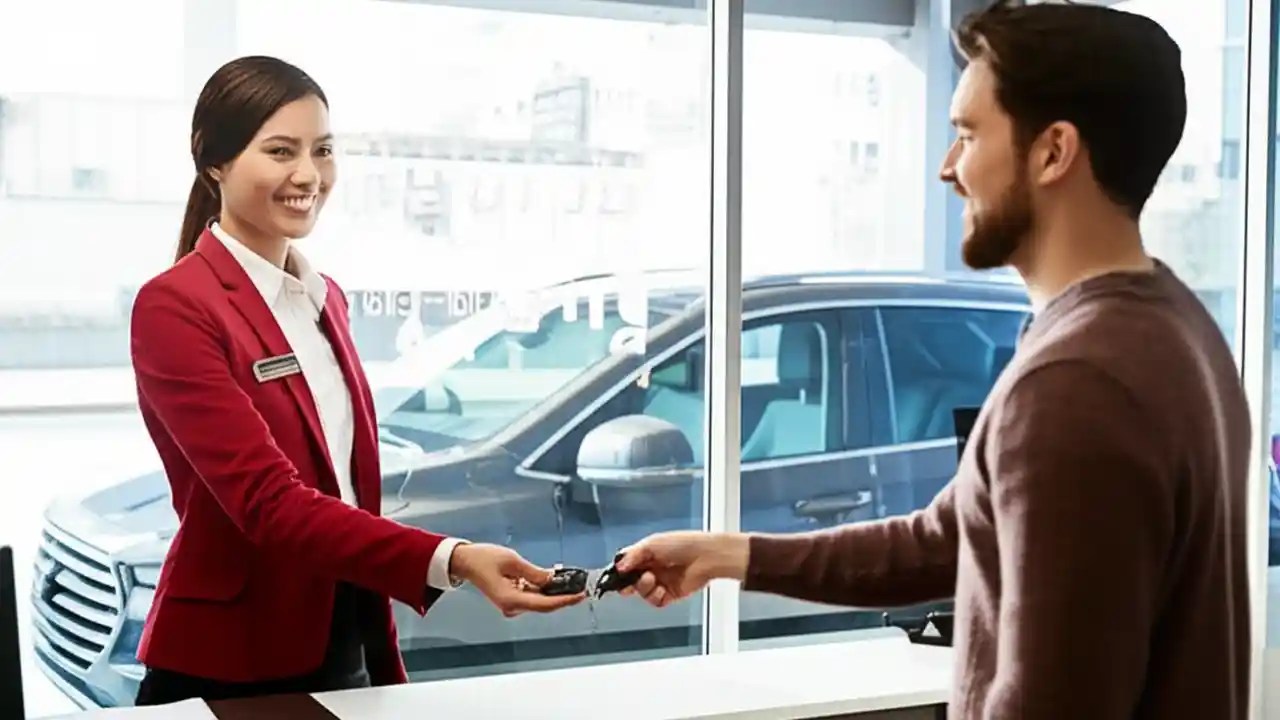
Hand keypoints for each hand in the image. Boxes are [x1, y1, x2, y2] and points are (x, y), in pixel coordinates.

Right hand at [449, 543, 585, 616]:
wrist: (464, 562)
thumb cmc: (483, 559)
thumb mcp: (512, 561)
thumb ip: (534, 573)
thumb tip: (553, 579)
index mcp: (511, 600)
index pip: (545, 604)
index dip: (565, 601)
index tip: (580, 595)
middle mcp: (512, 607)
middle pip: (544, 605)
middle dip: (563, 596)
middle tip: (581, 586)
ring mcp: (511, 605)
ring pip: (539, 601)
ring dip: (554, 591)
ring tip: (570, 580)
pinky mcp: (511, 599)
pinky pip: (532, 596)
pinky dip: (543, 589)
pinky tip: (554, 580)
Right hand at [614, 531, 749, 607]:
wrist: (705, 557)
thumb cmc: (683, 544)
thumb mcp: (652, 543)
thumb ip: (633, 555)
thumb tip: (619, 567)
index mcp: (648, 554)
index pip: (628, 565)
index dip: (621, 572)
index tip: (616, 576)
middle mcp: (654, 568)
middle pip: (632, 582)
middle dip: (629, 583)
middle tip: (629, 582)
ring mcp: (662, 582)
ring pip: (642, 593)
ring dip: (643, 588)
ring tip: (651, 579)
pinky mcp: (671, 594)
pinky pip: (656, 602)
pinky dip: (656, 597)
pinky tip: (662, 588)